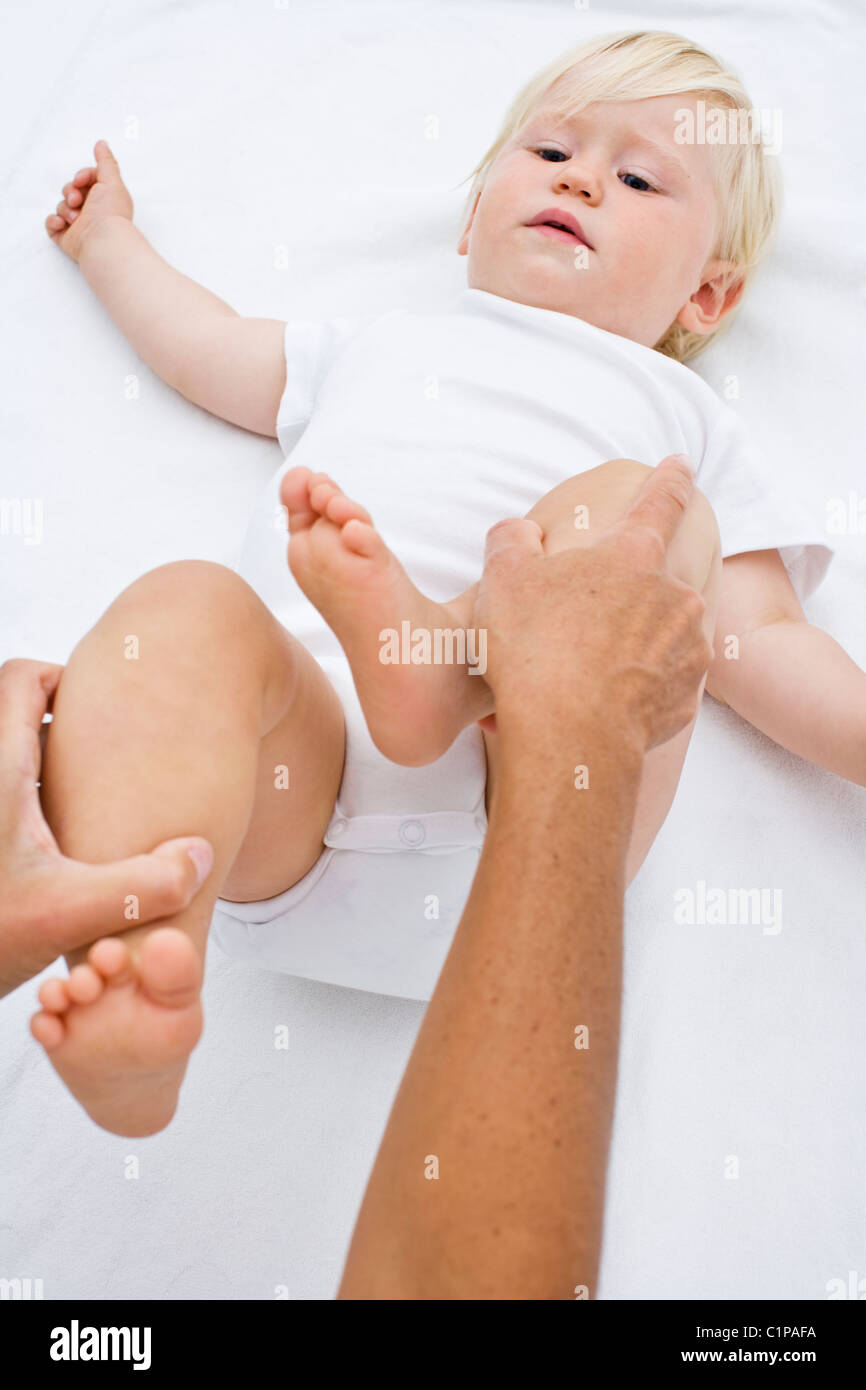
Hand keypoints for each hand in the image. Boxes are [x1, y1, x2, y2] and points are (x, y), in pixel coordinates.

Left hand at [0, 659, 213, 998]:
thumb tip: (198, 859)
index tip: (95, 712)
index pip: (20, 678)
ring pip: (10, 758)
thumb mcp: (68, 916)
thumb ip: (143, 887)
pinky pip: (7, 798)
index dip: (60, 678)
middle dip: (60, 725)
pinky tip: (54, 852)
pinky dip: (28, 802)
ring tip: (83, 803)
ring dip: (43, 766)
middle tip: (100, 758)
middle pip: (13, 712)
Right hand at [44, 140, 133, 261]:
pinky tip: (62, 224)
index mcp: (103, 198)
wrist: (102, 241)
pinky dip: (53, 222)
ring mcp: (78, 225)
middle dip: (70, 192)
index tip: (81, 181)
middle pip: (70, 191)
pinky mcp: (67, 238)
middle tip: (77, 201)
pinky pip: (51, 225)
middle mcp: (91, 211)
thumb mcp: (112, 180)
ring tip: (74, 218)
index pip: (85, 179)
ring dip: (65, 209)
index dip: (81, 177)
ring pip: (60, 206)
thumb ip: (106, 162)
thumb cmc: (110, 212)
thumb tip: (102, 143)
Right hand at [473, 455, 712, 753]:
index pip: (661, 500)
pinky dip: (632, 688)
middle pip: (649, 582)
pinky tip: (596, 703)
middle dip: (618, 599)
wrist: (568, 737)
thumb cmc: (533, 651)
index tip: (682, 463)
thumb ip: (511, 540)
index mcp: (633, 555)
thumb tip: (523, 531)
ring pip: (655, 634)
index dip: (671, 478)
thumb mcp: (501, 580)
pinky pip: (657, 683)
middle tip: (571, 628)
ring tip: (576, 674)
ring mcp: (686, 648)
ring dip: (624, 646)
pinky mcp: (686, 697)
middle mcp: (673, 595)